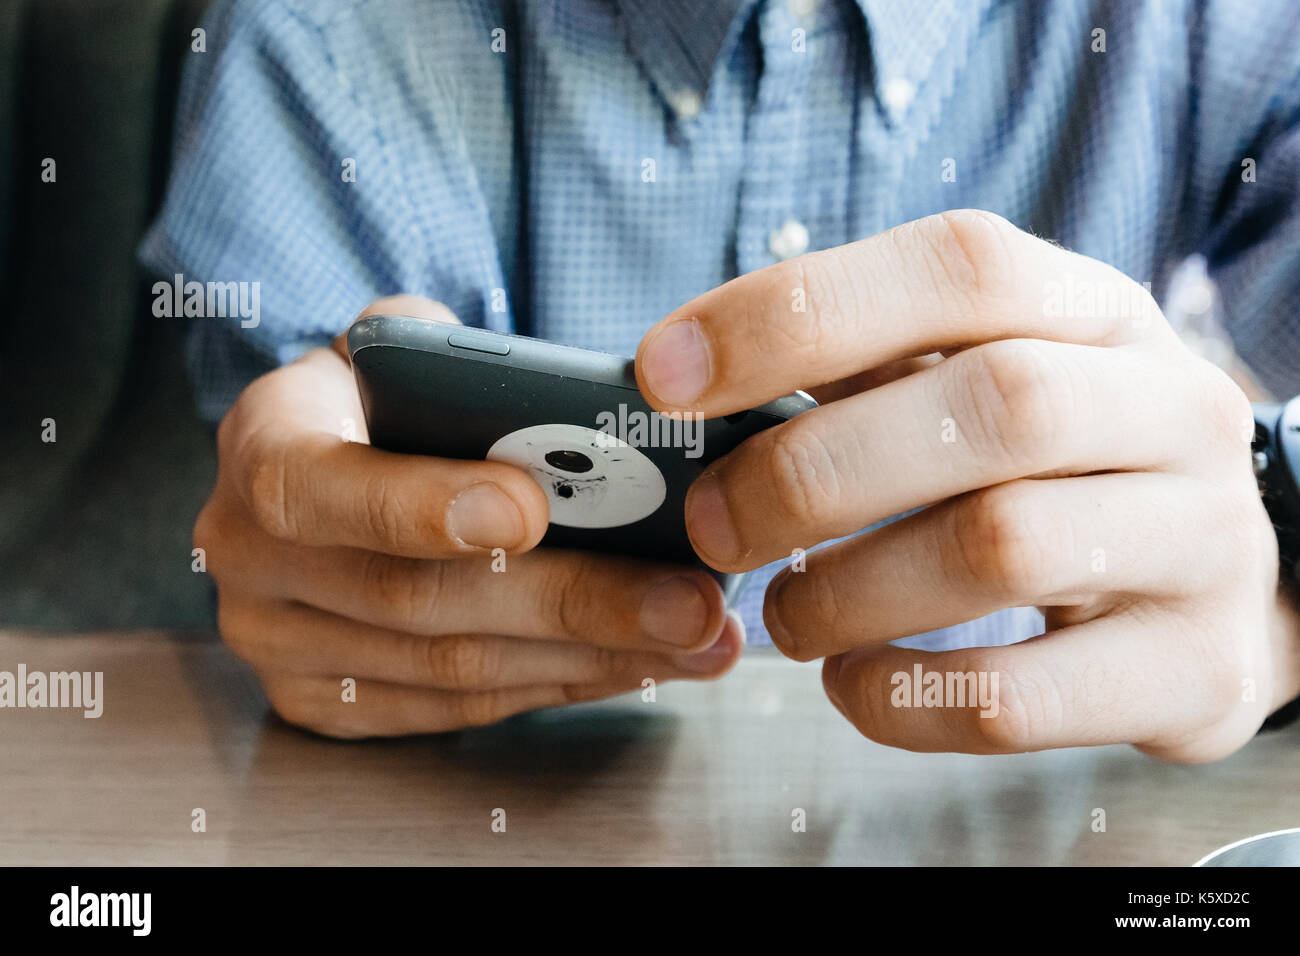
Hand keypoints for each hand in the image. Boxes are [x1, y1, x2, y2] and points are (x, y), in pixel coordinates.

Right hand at [196, 295, 740, 737]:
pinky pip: (457, 710)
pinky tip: (638, 663)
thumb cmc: (382, 396)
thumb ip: (466, 368)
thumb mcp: (405, 345)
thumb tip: (596, 415)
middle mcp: (251, 560)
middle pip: (416, 600)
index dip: (421, 506)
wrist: (323, 458)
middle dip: (570, 603)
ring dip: (591, 658)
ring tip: (696, 636)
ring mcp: (280, 645)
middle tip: (686, 599)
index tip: (530, 509)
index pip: (317, 488)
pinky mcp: (326, 703)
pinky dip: (559, 686)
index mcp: (261, 446)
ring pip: (452, 671)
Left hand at [636, 210, 1298, 761]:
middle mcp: (1172, 409)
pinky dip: (899, 697)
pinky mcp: (1196, 671)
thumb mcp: (984, 386)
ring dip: (845, 592)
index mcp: (1098, 312)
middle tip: (710, 526)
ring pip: (1001, 549)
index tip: (665, 373)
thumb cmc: (1055, 470)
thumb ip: (865, 372)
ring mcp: (1204, 541)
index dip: (799, 311)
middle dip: (809, 472)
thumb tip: (686, 384)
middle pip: (991, 406)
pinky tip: (850, 683)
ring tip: (785, 616)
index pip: (960, 267)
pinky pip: (1018, 697)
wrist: (1216, 592)